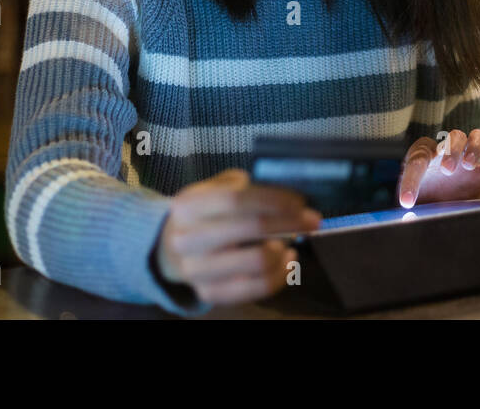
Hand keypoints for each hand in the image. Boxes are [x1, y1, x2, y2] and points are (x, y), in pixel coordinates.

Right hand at [154, 167, 321, 306]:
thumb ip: (241, 186)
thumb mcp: (211, 190)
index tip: (300, 201)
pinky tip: (287, 260)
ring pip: (257, 262)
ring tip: (291, 241)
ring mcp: (197, 270)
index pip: (237, 199)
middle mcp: (188, 239)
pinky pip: (256, 289)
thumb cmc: (201, 214)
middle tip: (312, 220)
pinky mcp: (208, 293)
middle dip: (290, 222)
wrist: (167, 248)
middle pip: (252, 228)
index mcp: (188, 206)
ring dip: (284, 249)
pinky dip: (280, 275)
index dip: (274, 199)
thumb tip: (284, 193)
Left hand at [398, 129, 479, 207]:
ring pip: (476, 136)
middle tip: (447, 170)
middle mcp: (448, 151)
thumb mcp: (412, 203)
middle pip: (453, 137)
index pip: (417, 162)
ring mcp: (469, 158)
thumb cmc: (422, 198)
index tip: (407, 202)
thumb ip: (411, 209)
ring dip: (474, 147)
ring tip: (469, 165)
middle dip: (451, 151)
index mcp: (423, 156)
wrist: (440, 203)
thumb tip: (402, 223)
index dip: (410, 183)